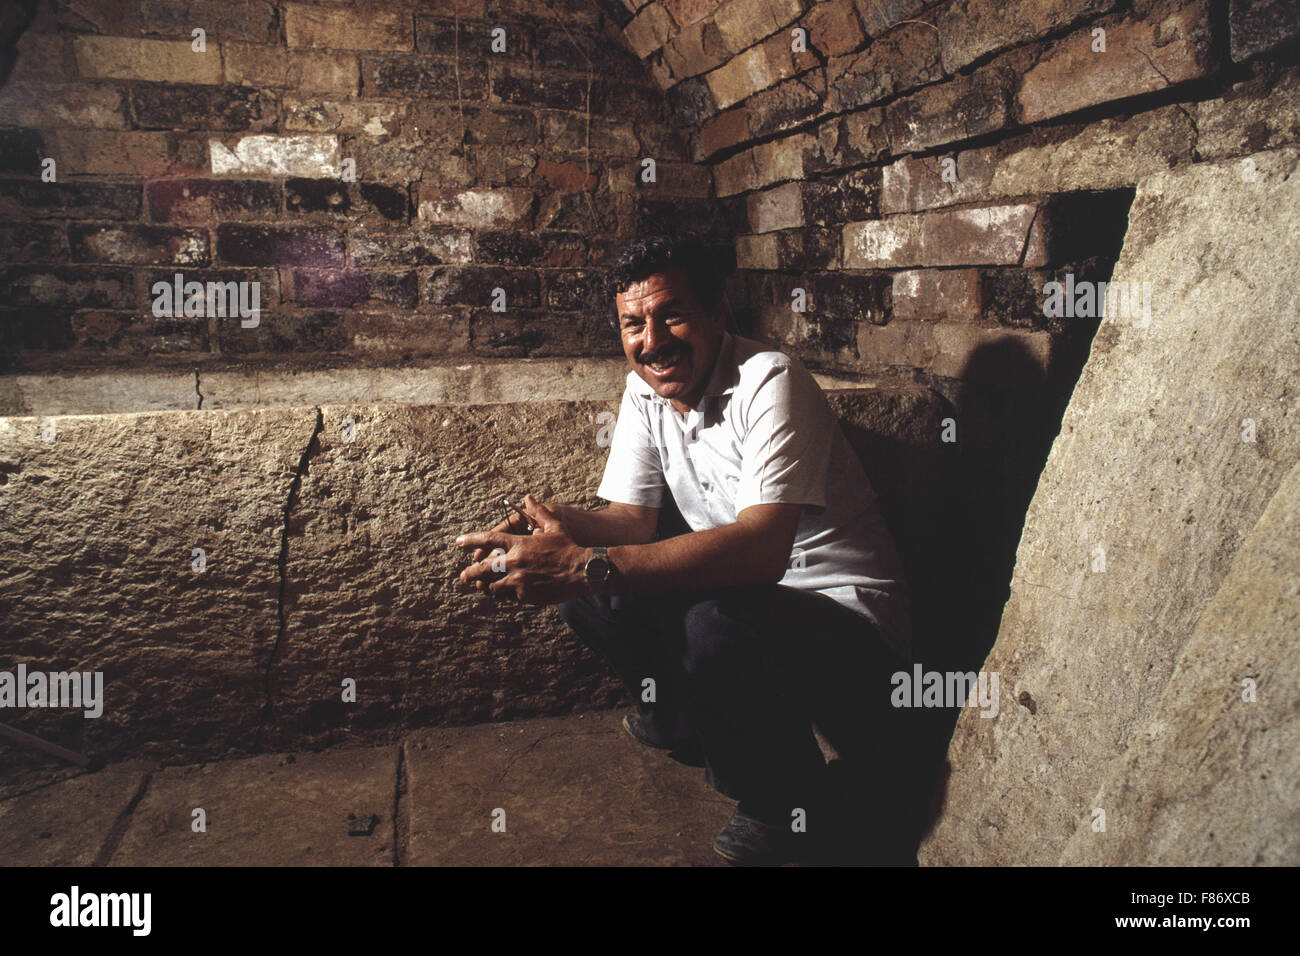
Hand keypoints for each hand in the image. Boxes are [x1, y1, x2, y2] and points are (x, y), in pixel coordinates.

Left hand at [455, 494, 590, 604]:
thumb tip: (527, 497)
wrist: (582, 571)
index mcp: (518, 544)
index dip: (470, 540)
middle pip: (483, 569)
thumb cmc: (568, 547)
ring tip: (483, 587)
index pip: (487, 540)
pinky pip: (510, 596)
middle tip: (463, 575)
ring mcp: (518, 581)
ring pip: (494, 587)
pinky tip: (506, 594)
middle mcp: (514, 563)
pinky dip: (507, 594)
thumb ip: (538, 512)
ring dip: (488, 586)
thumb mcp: (554, 526)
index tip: (458, 542)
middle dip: (470, 572)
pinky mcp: (525, 595)